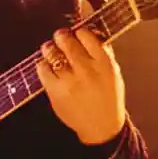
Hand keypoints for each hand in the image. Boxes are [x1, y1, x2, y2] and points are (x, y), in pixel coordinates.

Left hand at [36, 28, 126, 144]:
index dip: (79, 32)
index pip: (87, 36)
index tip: (77, 33)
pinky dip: (43, 65)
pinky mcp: (56, 91)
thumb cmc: (109, 99)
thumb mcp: (114, 73)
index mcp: (104, 63)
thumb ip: (104, 53)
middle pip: (67, 42)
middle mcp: (87, 70)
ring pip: (52, 53)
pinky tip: (47, 66)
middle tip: (60, 37)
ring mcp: (70, 80)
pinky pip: (43, 69)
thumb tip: (92, 34)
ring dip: (49, 48)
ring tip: (49, 48)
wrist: (102, 127)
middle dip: (61, 36)